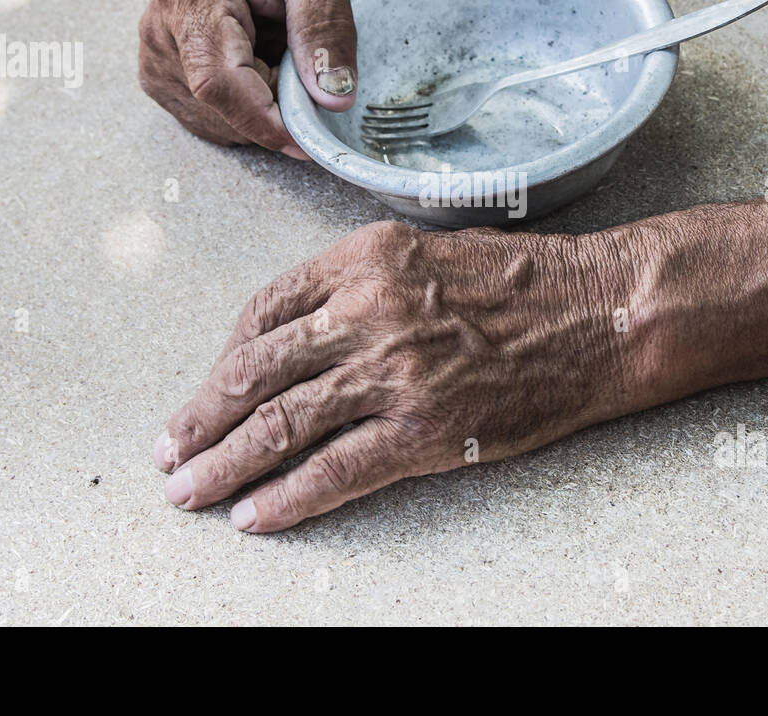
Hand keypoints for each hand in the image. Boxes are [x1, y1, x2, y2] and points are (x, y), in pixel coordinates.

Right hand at [137, 0, 358, 151]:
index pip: (217, 82)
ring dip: (263, 111)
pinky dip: (250, 112)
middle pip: (220, 108)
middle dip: (273, 110)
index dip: (265, 120)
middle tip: (306, 73)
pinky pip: (215, 122)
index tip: (310, 138)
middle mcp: (159, 29)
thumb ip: (327, 24)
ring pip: (219, 122)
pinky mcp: (165, 82)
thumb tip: (334, 98)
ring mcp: (156, 60)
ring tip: (280, 59)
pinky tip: (262, 71)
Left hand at [151, 221, 660, 531]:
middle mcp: (367, 310)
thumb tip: (302, 333)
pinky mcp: (426, 428)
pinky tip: (254, 515)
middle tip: (168, 450)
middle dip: (201, 417)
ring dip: (224, 462)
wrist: (599, 313)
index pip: (264, 309)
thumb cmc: (522, 281)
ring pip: (283, 422)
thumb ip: (359, 282)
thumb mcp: (428, 251)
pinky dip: (288, 497)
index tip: (208, 390)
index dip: (223, 358)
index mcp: (363, 258)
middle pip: (257, 370)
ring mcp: (395, 371)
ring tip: (188, 489)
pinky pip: (337, 470)